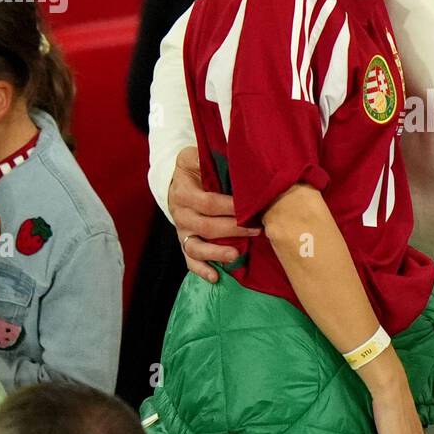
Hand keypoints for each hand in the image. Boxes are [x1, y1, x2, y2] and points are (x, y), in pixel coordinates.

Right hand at [169, 146, 260, 282]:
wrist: (177, 180)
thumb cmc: (196, 167)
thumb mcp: (199, 156)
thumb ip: (214, 159)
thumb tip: (239, 162)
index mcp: (184, 190)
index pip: (208, 202)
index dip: (230, 207)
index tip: (250, 208)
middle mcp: (180, 212)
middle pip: (205, 226)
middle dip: (233, 229)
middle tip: (256, 230)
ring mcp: (181, 229)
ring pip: (195, 246)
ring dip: (216, 253)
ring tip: (235, 255)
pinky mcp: (184, 241)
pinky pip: (189, 259)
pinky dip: (201, 270)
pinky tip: (215, 277)